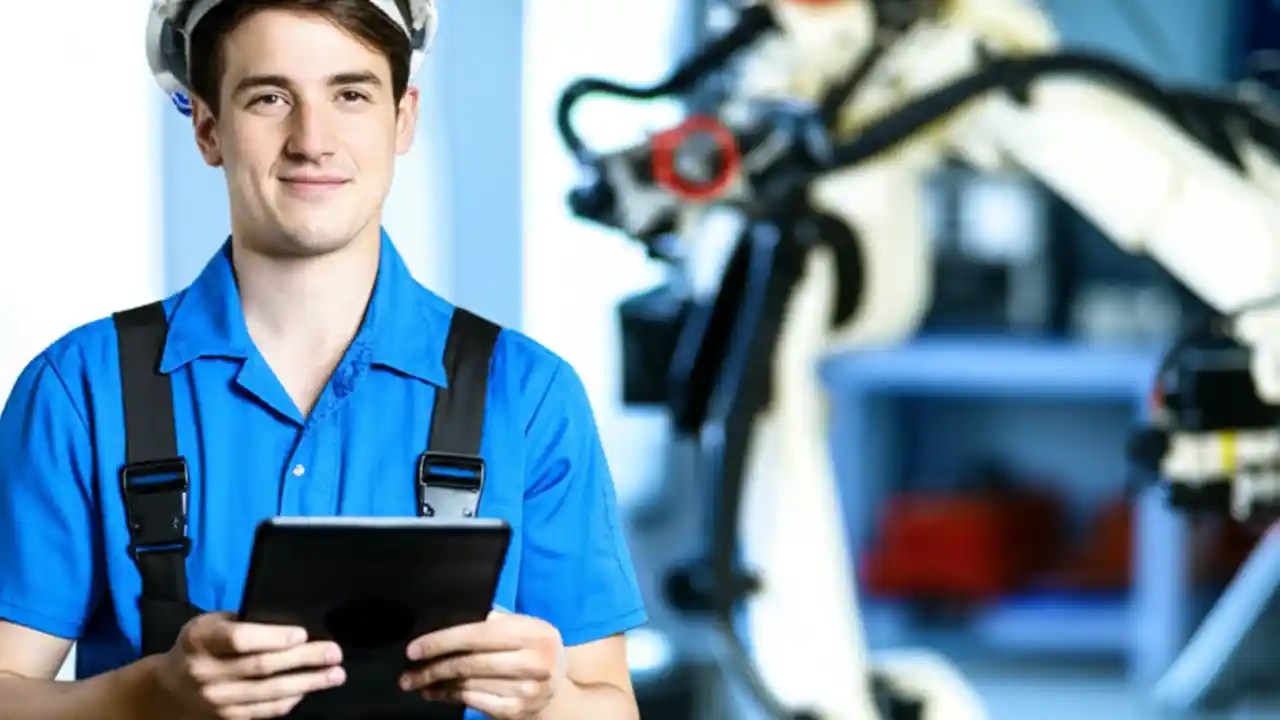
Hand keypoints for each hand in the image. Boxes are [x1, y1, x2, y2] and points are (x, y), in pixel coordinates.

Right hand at [152, 611, 345, 718]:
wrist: (170, 688)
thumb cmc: (201, 645)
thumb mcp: (209, 623)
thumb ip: (243, 621)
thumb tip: (290, 621)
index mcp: (201, 640)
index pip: (239, 640)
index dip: (273, 637)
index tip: (303, 634)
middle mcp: (206, 672)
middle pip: (262, 667)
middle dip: (304, 659)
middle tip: (334, 653)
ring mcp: (217, 699)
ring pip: (269, 693)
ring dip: (308, 683)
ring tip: (335, 675)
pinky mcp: (227, 717)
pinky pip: (265, 711)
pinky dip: (290, 700)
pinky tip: (310, 689)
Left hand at [401, 610, 566, 719]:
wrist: (558, 684)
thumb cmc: (532, 647)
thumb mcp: (523, 626)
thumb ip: (496, 619)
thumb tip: (451, 614)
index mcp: (533, 633)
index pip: (478, 635)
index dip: (443, 642)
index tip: (415, 649)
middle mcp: (534, 661)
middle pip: (470, 664)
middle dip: (433, 668)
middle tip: (407, 672)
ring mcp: (527, 690)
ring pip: (468, 685)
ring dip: (437, 684)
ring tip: (416, 682)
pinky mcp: (517, 711)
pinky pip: (474, 702)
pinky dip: (450, 697)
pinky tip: (436, 693)